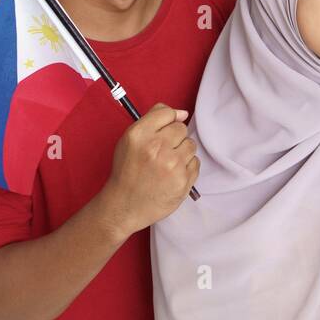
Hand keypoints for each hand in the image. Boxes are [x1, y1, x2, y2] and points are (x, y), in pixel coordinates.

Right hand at [99, 103, 198, 237]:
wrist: (124, 206)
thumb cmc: (128, 171)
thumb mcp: (130, 139)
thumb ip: (154, 119)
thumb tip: (183, 113)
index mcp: (139, 135)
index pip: (167, 113)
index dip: (167, 121)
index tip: (163, 130)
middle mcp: (156, 148)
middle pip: (181, 128)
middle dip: (174, 138)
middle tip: (161, 153)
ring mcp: (172, 165)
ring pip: (191, 145)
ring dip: (182, 153)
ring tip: (166, 165)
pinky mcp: (183, 181)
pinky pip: (195, 163)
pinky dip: (186, 168)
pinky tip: (171, 175)